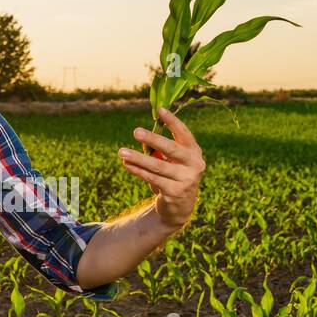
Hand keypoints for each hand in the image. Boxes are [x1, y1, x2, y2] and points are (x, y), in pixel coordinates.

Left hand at [118, 106, 205, 229]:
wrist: (180, 207)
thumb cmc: (173, 176)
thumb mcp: (170, 161)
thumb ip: (158, 148)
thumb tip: (141, 137)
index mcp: (194, 152)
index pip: (184, 133)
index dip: (173, 121)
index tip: (160, 110)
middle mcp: (195, 164)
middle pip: (171, 149)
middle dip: (153, 139)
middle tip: (136, 131)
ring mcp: (186, 179)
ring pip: (158, 166)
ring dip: (138, 158)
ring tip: (122, 152)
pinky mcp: (175, 192)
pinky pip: (152, 179)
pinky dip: (138, 171)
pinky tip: (127, 164)